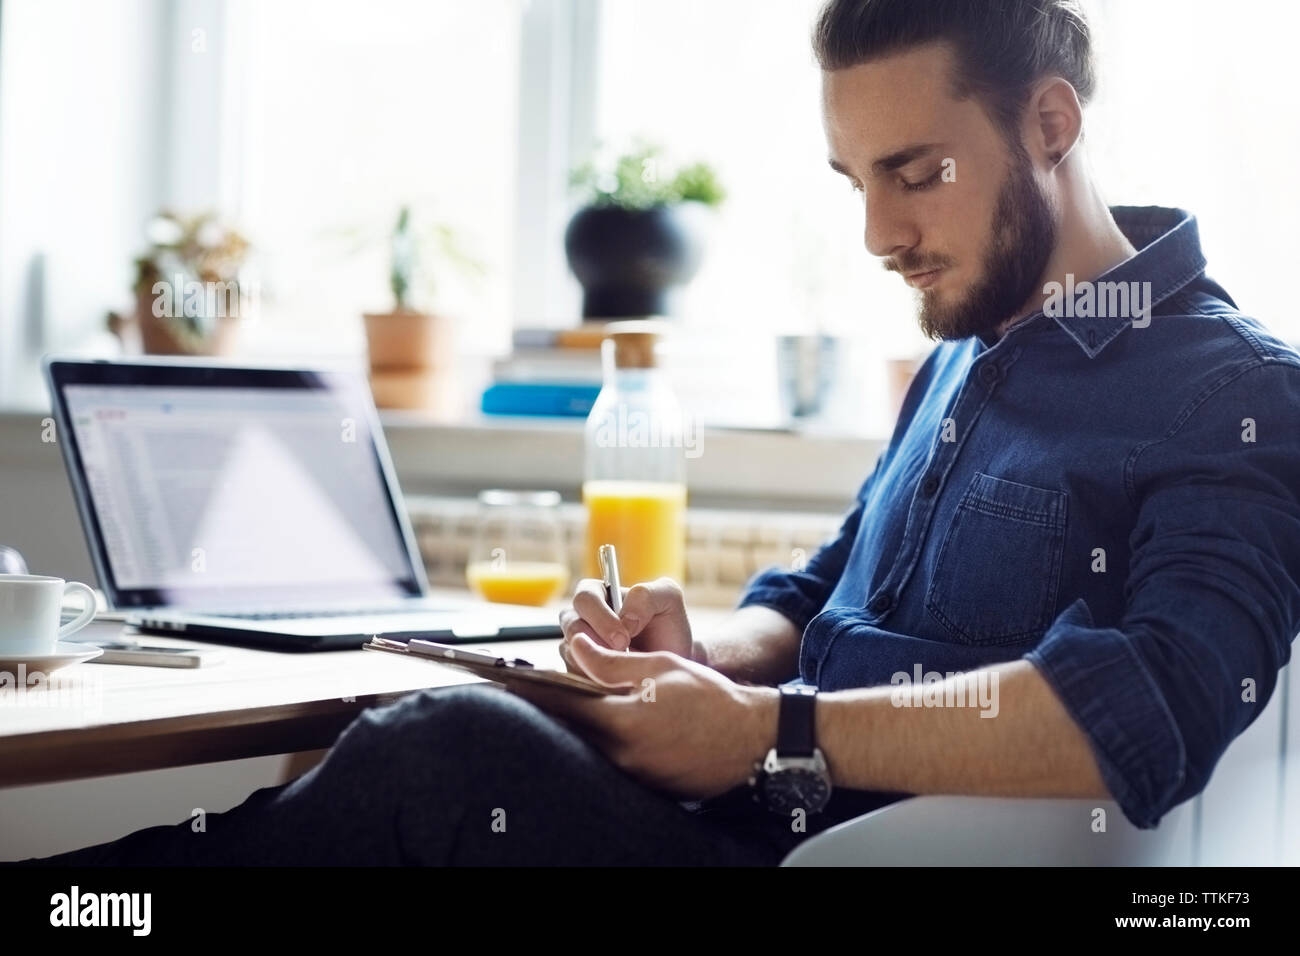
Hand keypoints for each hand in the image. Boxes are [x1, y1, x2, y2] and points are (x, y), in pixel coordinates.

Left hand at [513, 634, 778, 799]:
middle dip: (552, 704)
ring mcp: (632, 773)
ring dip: (580, 720)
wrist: (753, 741)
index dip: (530, 688)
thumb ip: (613, 661)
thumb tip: (577, 647)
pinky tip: (606, 720)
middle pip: (571, 726)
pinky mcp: (643, 783)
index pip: (562, 703)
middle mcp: (621, 754)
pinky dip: (603, 737)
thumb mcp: (661, 667)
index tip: (502, 677)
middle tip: (527, 683)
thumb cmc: (711, 699)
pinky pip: (611, 756)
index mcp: (622, 721)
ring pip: (589, 742)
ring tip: (567, 697)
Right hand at [557, 576, 700, 674]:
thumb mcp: (668, 599)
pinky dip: (595, 682)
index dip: (601, 618)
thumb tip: (624, 618)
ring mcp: (576, 647)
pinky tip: (618, 685)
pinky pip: (575, 678)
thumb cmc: (668, 626)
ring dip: (595, 665)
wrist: (672, 664)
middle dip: (596, 644)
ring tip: (624, 673)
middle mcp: (580, 618)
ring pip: (571, 654)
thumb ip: (646, 596)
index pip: (584, 599)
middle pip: (572, 626)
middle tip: (622, 657)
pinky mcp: (578, 672)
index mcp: (598, 593)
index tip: (624, 639)